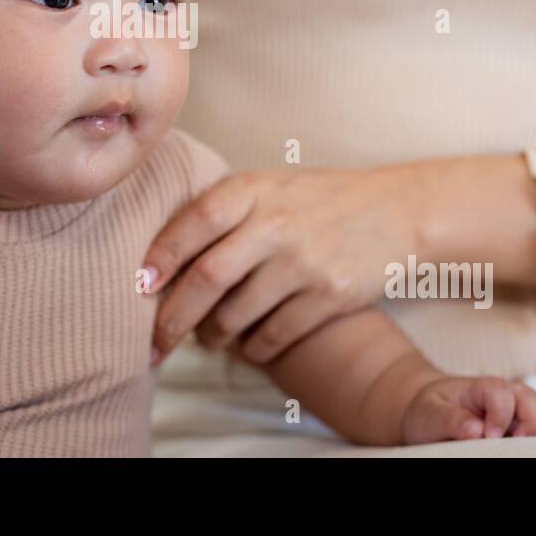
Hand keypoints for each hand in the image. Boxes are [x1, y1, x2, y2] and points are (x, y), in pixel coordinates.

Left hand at [147, 166, 432, 366]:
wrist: (397, 209)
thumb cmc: (318, 200)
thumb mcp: (269, 186)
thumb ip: (221, 212)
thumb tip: (158, 262)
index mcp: (253, 190)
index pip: (192, 225)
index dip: (159, 259)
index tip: (138, 286)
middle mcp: (276, 224)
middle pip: (206, 279)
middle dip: (172, 318)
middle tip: (155, 341)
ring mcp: (303, 262)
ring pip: (236, 315)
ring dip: (212, 336)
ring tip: (207, 338)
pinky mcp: (329, 296)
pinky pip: (273, 336)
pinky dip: (251, 348)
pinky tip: (247, 346)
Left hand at [401, 376, 535, 443]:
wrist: (436, 411)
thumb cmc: (433, 410)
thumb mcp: (431, 413)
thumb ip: (451, 419)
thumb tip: (475, 430)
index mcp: (484, 387)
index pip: (502, 394)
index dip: (500, 416)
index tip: (488, 436)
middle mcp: (510, 394)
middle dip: (531, 426)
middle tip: (513, 446)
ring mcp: (524, 408)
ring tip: (529, 451)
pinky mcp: (531, 424)